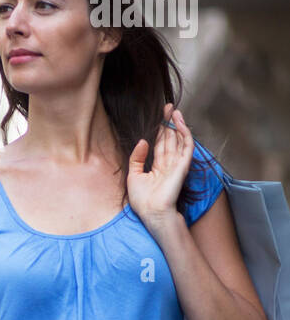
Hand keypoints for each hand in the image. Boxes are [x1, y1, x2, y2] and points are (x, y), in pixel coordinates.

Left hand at [127, 102, 192, 229]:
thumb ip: (136, 157)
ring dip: (178, 124)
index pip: (160, 145)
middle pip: (170, 139)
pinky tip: (180, 122)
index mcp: (157, 169)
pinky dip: (184, 132)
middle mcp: (168, 165)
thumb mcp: (133, 176)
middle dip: (169, 123)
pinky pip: (186, 145)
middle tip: (168, 107)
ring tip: (174, 110)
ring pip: (179, 140)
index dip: (160, 131)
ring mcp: (177, 165)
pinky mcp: (183, 165)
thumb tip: (143, 141)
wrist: (153, 212)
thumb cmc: (143, 201)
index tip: (159, 118)